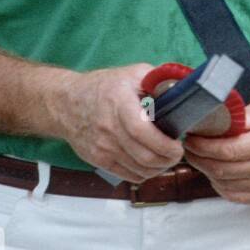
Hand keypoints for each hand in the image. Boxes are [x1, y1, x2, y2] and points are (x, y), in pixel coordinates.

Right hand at [51, 63, 183, 182]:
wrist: (65, 103)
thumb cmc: (103, 86)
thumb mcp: (132, 74)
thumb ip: (158, 79)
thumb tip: (183, 86)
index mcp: (119, 103)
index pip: (142, 131)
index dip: (164, 144)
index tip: (179, 145)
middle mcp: (108, 128)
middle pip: (144, 156)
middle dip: (168, 159)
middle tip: (178, 153)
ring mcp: (102, 147)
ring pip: (138, 170)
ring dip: (159, 168)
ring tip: (167, 158)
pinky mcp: (98, 160)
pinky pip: (127, 175)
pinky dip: (144, 174)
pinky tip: (151, 163)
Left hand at [183, 101, 249, 203]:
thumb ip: (238, 117)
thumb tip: (210, 121)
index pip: (226, 150)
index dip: (203, 147)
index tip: (191, 139)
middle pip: (223, 169)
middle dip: (200, 160)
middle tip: (189, 149)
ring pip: (228, 185)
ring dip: (209, 173)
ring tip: (201, 160)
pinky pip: (239, 196)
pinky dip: (222, 187)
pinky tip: (217, 175)